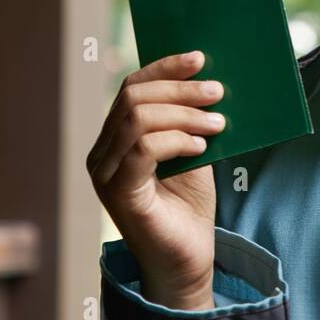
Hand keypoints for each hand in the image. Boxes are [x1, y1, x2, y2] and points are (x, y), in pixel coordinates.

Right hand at [87, 50, 226, 310]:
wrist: (187, 261)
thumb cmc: (188, 208)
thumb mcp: (190, 152)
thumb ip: (188, 121)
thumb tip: (207, 80)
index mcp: (115, 138)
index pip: (131, 88)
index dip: (164, 68)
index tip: (199, 58)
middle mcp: (102, 153)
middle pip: (132, 98)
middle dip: (178, 88)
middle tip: (217, 91)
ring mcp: (106, 174)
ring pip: (137, 119)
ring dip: (183, 114)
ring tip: (217, 122)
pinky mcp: (119, 193)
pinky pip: (143, 150)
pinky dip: (176, 140)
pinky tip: (200, 147)